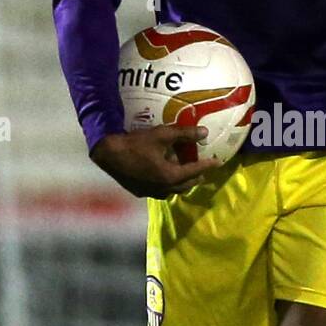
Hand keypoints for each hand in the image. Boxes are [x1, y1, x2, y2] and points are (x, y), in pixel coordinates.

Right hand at [90, 125, 220, 198]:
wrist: (107, 154)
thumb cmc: (135, 143)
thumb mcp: (161, 135)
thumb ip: (184, 134)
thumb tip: (205, 132)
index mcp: (170, 176)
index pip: (195, 171)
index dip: (207, 165)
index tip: (218, 162)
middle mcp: (162, 189)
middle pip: (186, 185)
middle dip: (196, 178)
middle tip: (203, 170)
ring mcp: (150, 192)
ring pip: (172, 191)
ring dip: (181, 183)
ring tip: (184, 174)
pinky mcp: (139, 192)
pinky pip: (159, 191)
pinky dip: (166, 185)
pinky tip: (163, 176)